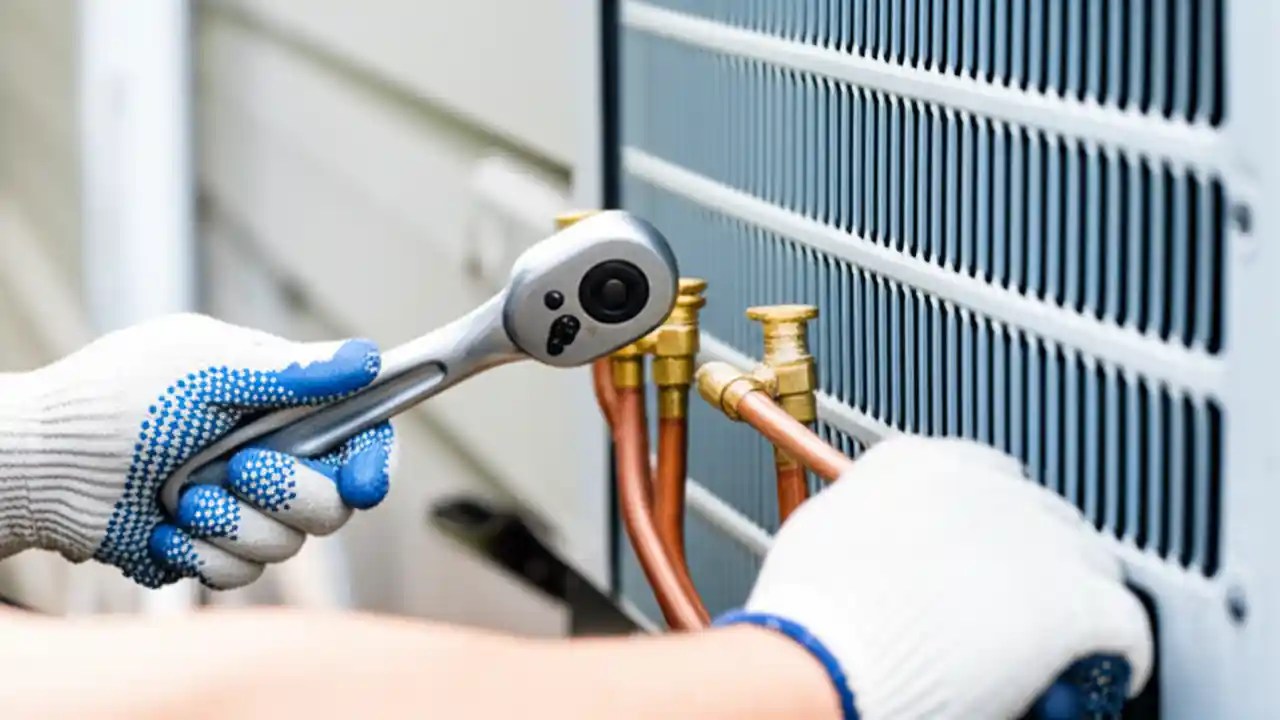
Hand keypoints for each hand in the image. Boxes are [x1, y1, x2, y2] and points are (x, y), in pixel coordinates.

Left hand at [0, 314, 394, 589]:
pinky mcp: (212, 549)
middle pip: (334, 501)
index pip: (360, 433)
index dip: (372, 461)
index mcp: (282, 405)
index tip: (362, 483)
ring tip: (180, 494)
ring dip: (232, 522)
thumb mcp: (208, 367)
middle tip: (241, 467)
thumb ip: (294, 371)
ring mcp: (244, 507)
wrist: (44, 465)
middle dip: (289, 491)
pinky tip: (162, 525)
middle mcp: (272, 456)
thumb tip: (368, 357)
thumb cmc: (116, 400)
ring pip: (288, 543)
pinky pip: (241, 572)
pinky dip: (200, 551)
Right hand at [716, 435, 1152, 719]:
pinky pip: (1126, 623)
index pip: (984, 476)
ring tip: (1060, 642)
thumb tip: (874, 545)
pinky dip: (1120, 651)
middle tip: (1018, 604)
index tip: (987, 555)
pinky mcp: (1072, 601)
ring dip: (1078, 598)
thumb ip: (866, 522)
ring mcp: (1032, 539)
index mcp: (916, 463)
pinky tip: (1103, 671)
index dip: (990, 527)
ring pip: (1091, 562)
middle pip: (1043, 514)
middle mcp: (982, 486)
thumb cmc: (808, 613)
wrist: (823, 656)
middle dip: (1036, 560)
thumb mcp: (822, 534)